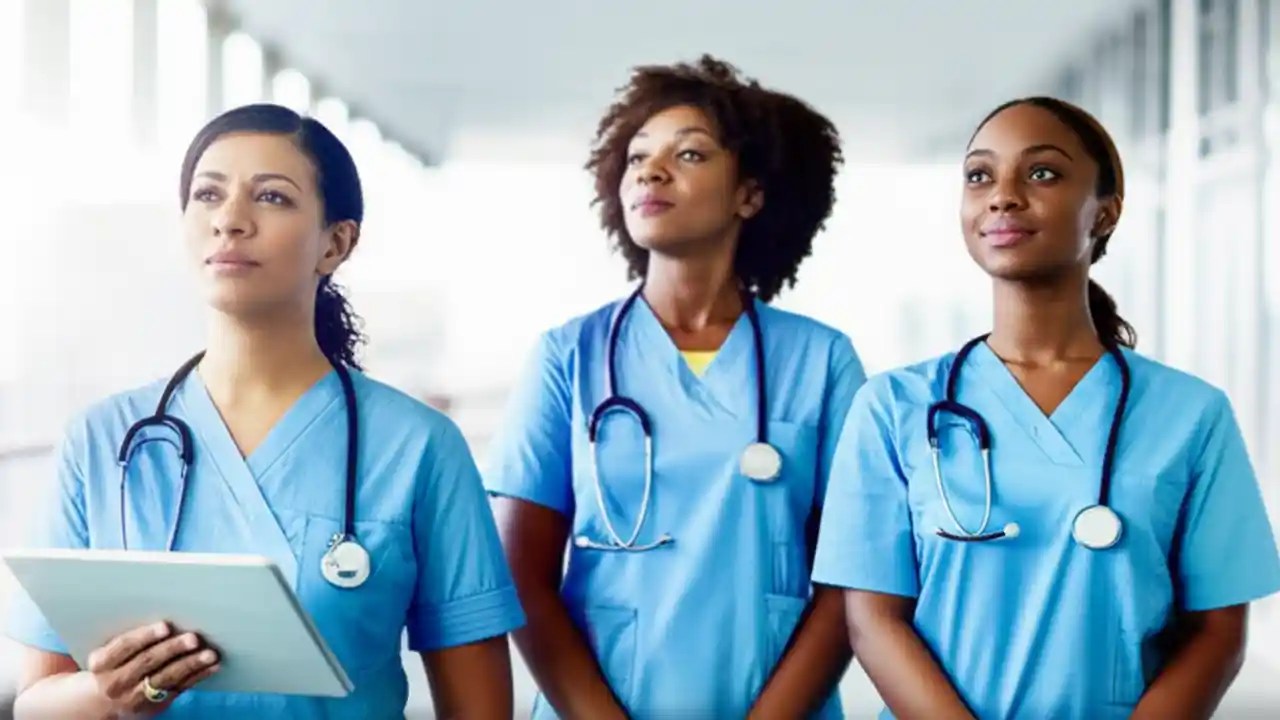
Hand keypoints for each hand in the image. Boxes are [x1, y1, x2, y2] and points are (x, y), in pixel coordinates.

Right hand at [84, 621, 220, 716]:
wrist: (103, 704)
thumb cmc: (112, 667)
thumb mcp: (107, 654)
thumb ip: (128, 638)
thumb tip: (165, 613)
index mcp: (101, 663)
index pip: (124, 646)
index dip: (145, 636)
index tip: (165, 626)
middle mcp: (115, 682)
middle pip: (146, 662)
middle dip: (172, 648)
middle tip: (193, 638)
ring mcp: (135, 696)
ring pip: (165, 678)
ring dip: (190, 664)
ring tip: (210, 654)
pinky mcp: (154, 706)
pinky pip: (178, 688)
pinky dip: (198, 676)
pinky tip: (212, 666)